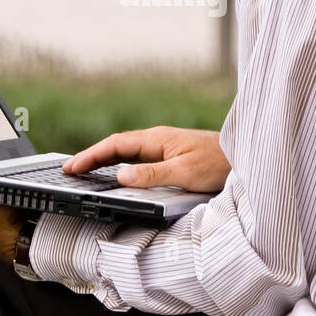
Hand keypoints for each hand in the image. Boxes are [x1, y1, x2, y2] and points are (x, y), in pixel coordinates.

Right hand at [62, 126, 229, 192]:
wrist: (245, 158)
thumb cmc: (220, 163)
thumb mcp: (185, 172)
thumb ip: (152, 174)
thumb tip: (120, 175)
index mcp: (157, 139)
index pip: (115, 145)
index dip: (91, 156)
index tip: (72, 167)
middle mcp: (158, 140)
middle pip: (117, 146)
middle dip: (92, 157)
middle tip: (70, 170)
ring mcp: (165, 147)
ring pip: (127, 151)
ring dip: (105, 160)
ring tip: (85, 171)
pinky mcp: (172, 156)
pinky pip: (138, 158)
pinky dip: (121, 164)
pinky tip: (118, 173)